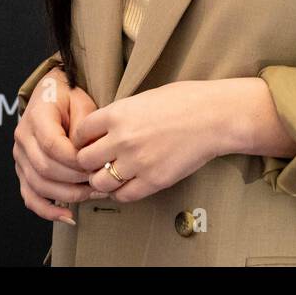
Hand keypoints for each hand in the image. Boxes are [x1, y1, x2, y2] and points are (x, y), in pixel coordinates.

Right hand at [13, 67, 104, 223]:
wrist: (51, 94)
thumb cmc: (69, 97)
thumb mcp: (82, 102)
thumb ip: (85, 128)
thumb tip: (91, 156)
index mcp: (36, 117)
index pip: (52, 145)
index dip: (75, 160)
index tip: (97, 164)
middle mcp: (22, 138)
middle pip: (45, 168)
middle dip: (76, 179)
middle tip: (101, 181)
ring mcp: (20, 157)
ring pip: (38, 185)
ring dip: (68, 195)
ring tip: (93, 194)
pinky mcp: (23, 171)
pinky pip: (30, 196)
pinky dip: (47, 210)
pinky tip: (68, 216)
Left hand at [73, 80, 233, 201]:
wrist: (216, 116)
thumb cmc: (186, 100)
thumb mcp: (145, 98)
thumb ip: (121, 115)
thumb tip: (104, 129)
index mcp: (118, 114)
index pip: (80, 133)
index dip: (81, 139)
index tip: (89, 142)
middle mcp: (122, 139)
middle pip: (84, 160)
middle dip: (88, 162)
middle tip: (98, 162)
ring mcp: (137, 162)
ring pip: (100, 183)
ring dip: (103, 180)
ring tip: (113, 175)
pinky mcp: (153, 181)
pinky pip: (124, 195)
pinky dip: (122, 193)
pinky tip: (129, 184)